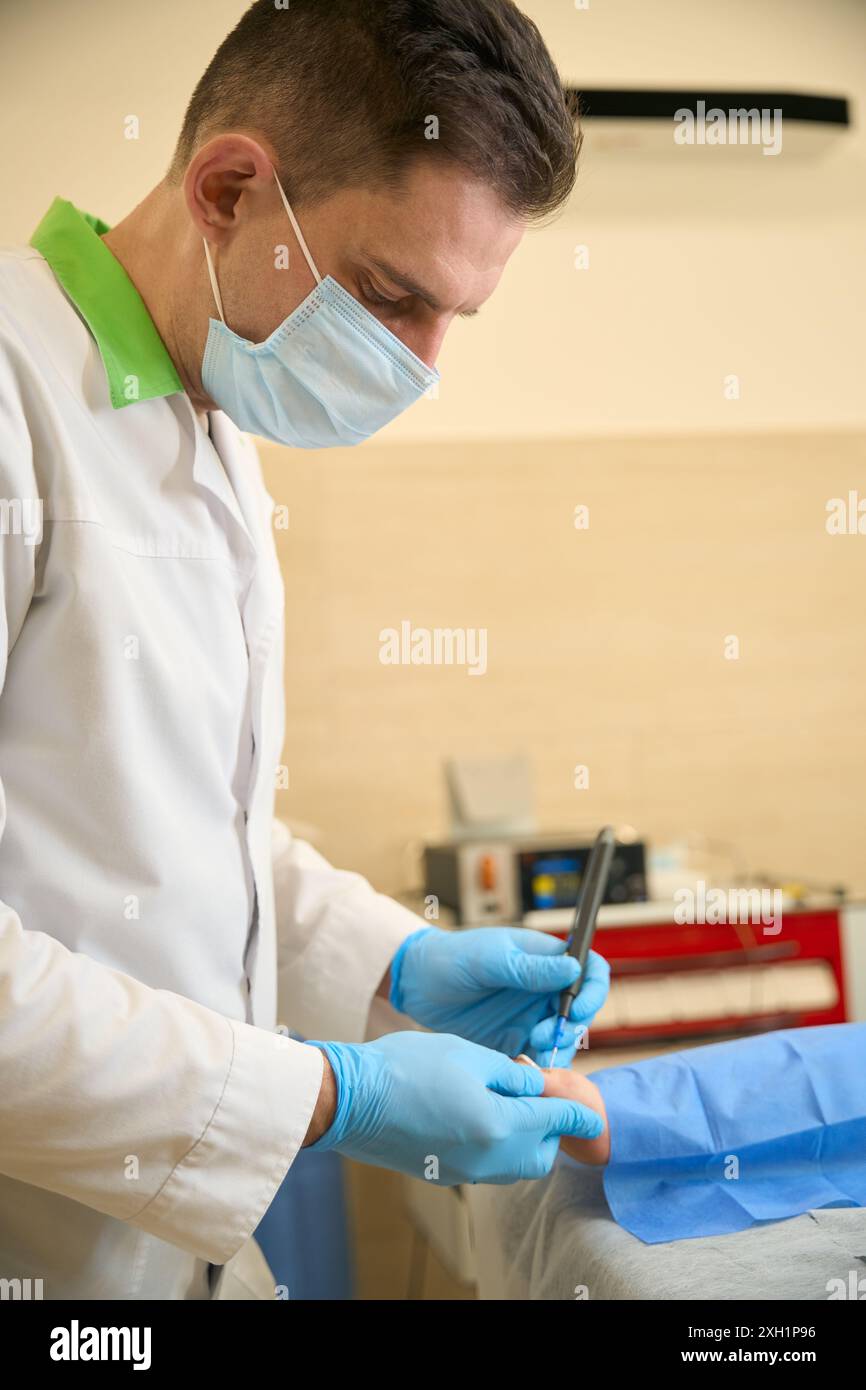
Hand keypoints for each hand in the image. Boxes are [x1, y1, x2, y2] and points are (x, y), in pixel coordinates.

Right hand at [305, 1030, 603, 1184]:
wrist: (350, 1099)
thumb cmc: (406, 1066)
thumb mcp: (469, 1054)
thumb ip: (512, 1073)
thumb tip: (537, 1084)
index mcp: (498, 1124)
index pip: (556, 1122)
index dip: (578, 1113)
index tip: (591, 1111)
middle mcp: (487, 1157)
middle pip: (541, 1154)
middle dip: (550, 1128)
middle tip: (537, 1094)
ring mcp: (465, 1170)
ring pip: (517, 1165)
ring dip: (526, 1140)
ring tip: (508, 1102)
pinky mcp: (445, 1174)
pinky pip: (490, 1167)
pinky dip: (499, 1146)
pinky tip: (480, 1116)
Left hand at [389, 926, 609, 1065]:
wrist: (418, 984)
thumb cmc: (452, 957)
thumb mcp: (490, 959)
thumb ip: (529, 968)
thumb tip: (573, 969)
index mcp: (545, 959)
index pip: (588, 971)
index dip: (592, 991)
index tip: (577, 1009)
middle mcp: (544, 989)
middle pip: (581, 1011)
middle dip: (571, 1028)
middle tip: (543, 1036)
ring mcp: (532, 1016)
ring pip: (564, 1039)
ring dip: (557, 1050)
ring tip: (532, 1052)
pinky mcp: (516, 1040)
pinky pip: (540, 1058)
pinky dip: (540, 1068)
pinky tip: (523, 1070)